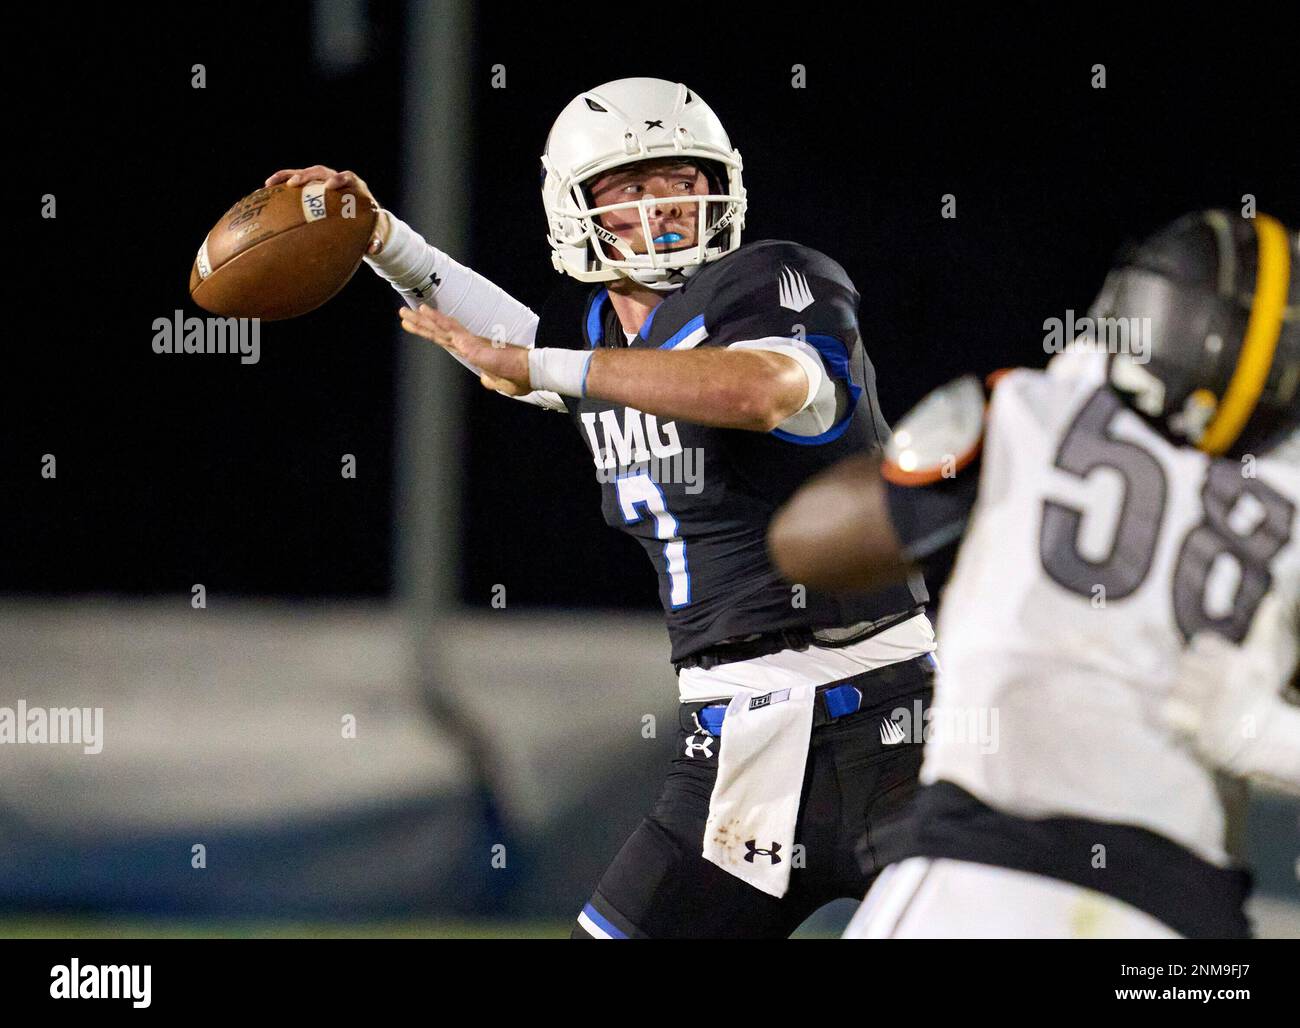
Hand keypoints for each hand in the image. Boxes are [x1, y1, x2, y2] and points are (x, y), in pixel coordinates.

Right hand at [265, 165, 388, 253]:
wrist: (360, 219)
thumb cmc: (367, 225)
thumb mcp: (371, 233)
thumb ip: (374, 240)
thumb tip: (373, 249)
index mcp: (354, 186)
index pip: (347, 177)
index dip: (338, 179)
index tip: (329, 186)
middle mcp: (336, 180)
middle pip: (321, 171)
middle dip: (307, 176)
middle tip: (294, 184)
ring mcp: (322, 182)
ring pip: (304, 173)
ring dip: (287, 176)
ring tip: (270, 184)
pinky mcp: (311, 187)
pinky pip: (294, 182)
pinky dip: (281, 184)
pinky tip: (266, 191)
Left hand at [398, 305, 532, 394]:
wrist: (532, 371)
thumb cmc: (521, 376)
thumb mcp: (502, 383)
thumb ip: (491, 380)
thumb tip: (484, 380)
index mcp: (474, 352)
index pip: (447, 341)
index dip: (432, 333)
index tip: (418, 326)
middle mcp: (469, 344)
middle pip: (439, 332)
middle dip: (420, 324)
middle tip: (403, 314)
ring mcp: (470, 343)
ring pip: (441, 328)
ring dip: (422, 319)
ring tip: (405, 311)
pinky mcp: (472, 344)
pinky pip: (451, 329)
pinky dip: (436, 319)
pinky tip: (425, 311)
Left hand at [1163, 632, 1278, 768]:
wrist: (1265, 737)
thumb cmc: (1259, 693)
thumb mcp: (1263, 659)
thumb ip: (1264, 627)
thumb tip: (1273, 597)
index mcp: (1238, 664)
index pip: (1201, 644)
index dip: (1205, 655)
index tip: (1217, 668)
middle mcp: (1227, 682)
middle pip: (1184, 663)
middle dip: (1191, 674)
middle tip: (1207, 688)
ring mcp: (1213, 707)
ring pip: (1172, 685)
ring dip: (1179, 693)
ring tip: (1198, 703)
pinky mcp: (1201, 729)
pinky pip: (1166, 711)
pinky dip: (1168, 713)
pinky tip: (1182, 715)